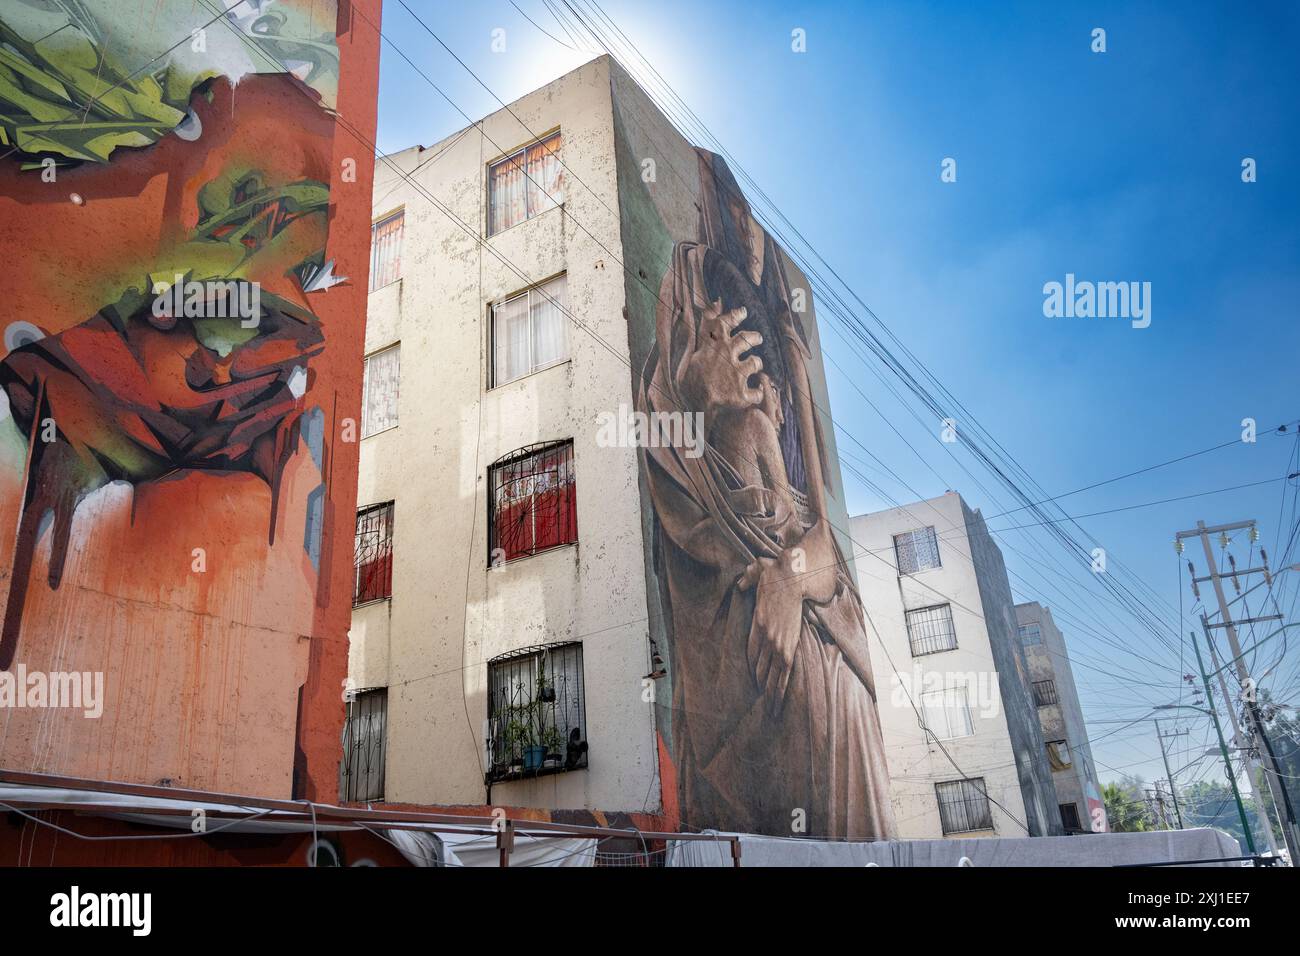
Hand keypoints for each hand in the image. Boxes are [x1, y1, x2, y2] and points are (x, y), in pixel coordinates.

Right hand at [677, 299, 763, 413]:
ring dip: (756, 363)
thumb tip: (697, 315)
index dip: (735, 315)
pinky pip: (756, 393)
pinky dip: (756, 394)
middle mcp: (728, 356)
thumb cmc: (685, 382)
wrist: (692, 406)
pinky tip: (755, 393)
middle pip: (747, 339)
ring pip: (755, 362)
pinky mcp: (741, 394)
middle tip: (757, 338)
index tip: (742, 312)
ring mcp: (736, 374)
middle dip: (754, 337)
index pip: (725, 323)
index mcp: (712, 346)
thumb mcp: (685, 356)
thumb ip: (695, 338)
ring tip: (756, 365)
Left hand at [738, 521, 841, 716]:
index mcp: (756, 624)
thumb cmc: (776, 574)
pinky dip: (782, 686)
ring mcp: (778, 643)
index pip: (751, 653)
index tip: (754, 680)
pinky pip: (785, 671)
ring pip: (772, 675)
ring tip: (770, 710)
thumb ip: (747, 582)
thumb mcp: (756, 575)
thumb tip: (741, 583)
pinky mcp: (790, 645)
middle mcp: (765, 637)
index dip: (752, 668)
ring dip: (771, 693)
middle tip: (761, 701)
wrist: (793, 577)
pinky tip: (779, 699)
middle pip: (760, 668)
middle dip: (760, 685)